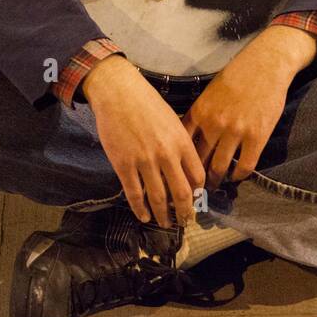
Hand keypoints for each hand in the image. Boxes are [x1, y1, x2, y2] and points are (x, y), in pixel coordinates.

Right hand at [82, 55, 204, 226]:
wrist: (118, 92)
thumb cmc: (147, 102)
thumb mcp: (172, 120)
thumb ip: (180, 143)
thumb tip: (185, 166)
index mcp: (182, 142)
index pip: (197, 176)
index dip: (198, 193)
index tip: (195, 200)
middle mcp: (166, 154)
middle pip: (181, 193)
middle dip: (185, 212)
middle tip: (185, 221)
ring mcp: (144, 161)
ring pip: (158, 198)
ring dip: (163, 215)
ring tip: (165, 224)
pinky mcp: (124, 165)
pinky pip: (135, 194)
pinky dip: (140, 209)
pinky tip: (144, 216)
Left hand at [183, 25, 316, 190]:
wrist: (266, 64)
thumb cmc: (237, 75)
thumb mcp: (210, 93)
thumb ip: (200, 115)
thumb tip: (188, 138)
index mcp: (199, 112)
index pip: (182, 145)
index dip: (179, 162)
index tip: (178, 172)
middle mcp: (214, 124)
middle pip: (198, 160)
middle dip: (194, 177)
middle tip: (194, 188)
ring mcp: (235, 131)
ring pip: (219, 167)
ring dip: (215, 180)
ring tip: (214, 186)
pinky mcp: (256, 136)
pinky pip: (244, 165)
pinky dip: (238, 176)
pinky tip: (236, 176)